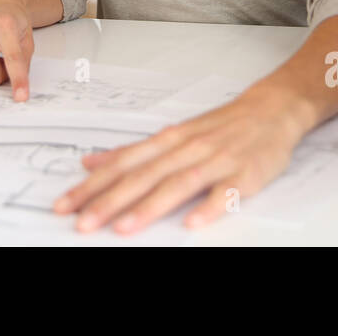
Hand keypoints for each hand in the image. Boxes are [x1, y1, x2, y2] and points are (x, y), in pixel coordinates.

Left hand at [53, 83, 309, 234]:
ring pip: (178, 184)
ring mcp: (216, 161)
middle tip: (82, 223)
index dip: (92, 186)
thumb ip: (132, 151)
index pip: (122, 164)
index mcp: (167, 140)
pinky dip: (209, 207)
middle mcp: (187, 149)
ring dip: (149, 207)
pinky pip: (225, 193)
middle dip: (110, 201)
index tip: (65, 205)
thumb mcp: (172, 133)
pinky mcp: (244, 175)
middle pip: (143, 176)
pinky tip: (192, 223)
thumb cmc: (220, 125)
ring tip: (123, 228)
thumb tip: (91, 162)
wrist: (272, 109)